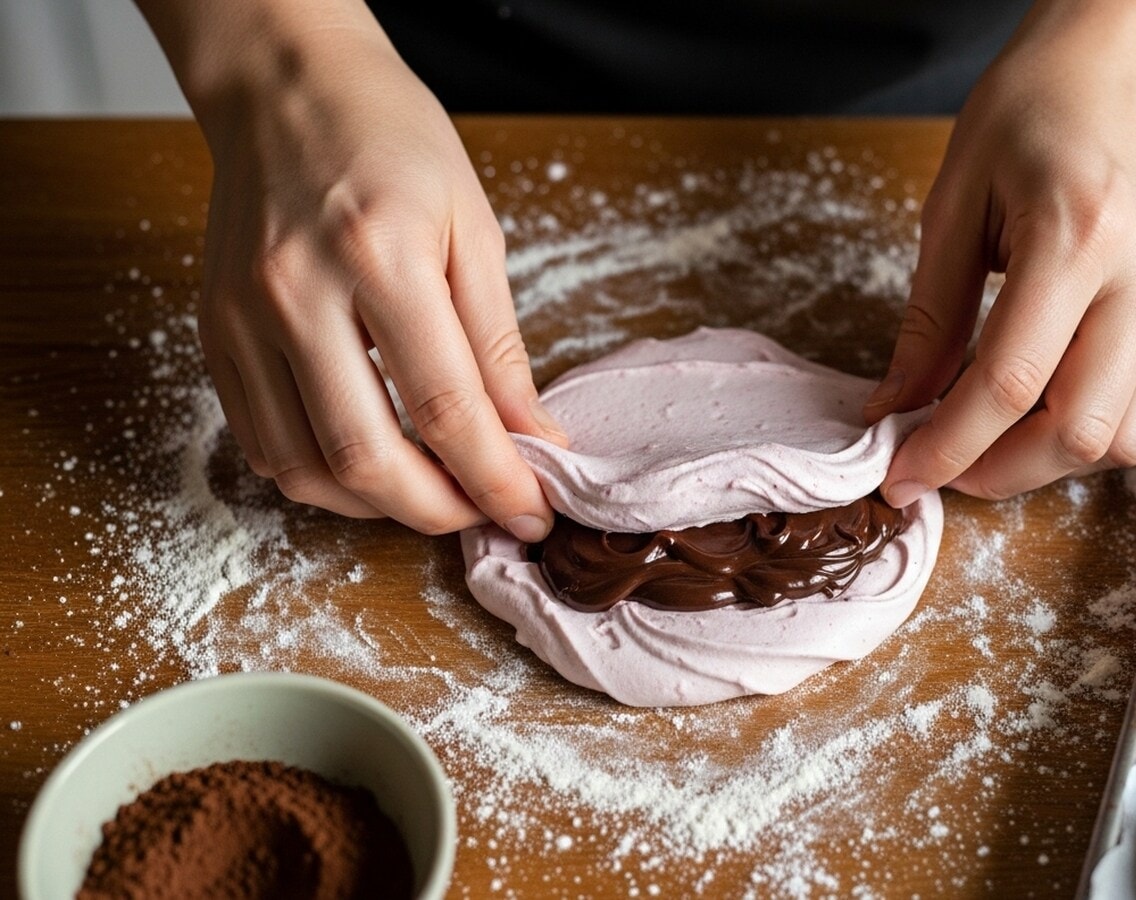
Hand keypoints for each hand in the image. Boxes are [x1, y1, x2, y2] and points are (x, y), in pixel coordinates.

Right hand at [146, 2, 565, 539]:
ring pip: (305, 469)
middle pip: (366, 459)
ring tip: (434, 493)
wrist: (285, 86)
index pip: (446, 409)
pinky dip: (321, 476)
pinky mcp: (213, 334)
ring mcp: (241, 320)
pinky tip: (370, 465)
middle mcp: (296, 294)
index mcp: (378, 256)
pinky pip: (263, 443)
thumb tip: (531, 435)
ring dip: (378, 506)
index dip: (496, 479)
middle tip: (486, 513)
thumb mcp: (473, 228)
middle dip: (438, 511)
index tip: (532, 510)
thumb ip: (500, 343)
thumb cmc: (390, 139)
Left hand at [865, 0, 1135, 504]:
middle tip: (939, 467)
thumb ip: (928, 316)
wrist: (1130, 57)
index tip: (901, 475)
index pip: (1009, 384)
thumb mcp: (954, 200)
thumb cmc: (1036, 104)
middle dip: (998, 472)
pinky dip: (1083, 430)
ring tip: (984, 443)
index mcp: (1078, 237)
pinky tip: (1033, 412)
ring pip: (1122, 439)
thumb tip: (897, 406)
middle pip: (1078, 432)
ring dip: (1045, 462)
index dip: (947, 447)